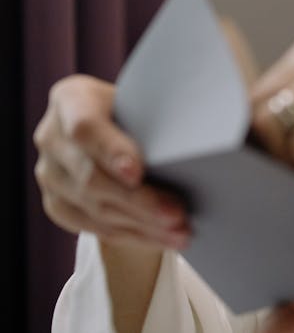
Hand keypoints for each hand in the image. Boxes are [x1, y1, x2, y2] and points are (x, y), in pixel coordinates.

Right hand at [33, 74, 188, 250]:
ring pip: (93, 208)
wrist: (112, 126)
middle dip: (138, 200)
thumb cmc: (138, 107)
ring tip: (180, 232)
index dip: (111, 151)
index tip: (138, 173)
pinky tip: (161, 238)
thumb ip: (159, 112)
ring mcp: (49, 174)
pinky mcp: (56, 203)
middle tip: (177, 213)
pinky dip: (131, 235)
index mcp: (71, 99)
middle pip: (91, 176)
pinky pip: (93, 227)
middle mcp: (51, 137)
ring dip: (141, 225)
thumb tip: (199, 135)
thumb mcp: (144, 98)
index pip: (85, 127)